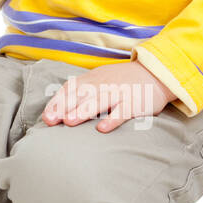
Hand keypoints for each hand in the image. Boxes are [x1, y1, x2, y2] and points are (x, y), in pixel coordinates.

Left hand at [41, 60, 176, 132]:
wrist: (155, 73)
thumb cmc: (121, 81)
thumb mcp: (99, 80)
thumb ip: (81, 91)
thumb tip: (58, 108)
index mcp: (92, 79)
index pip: (71, 89)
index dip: (58, 102)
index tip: (46, 117)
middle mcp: (103, 84)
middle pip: (81, 95)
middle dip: (65, 107)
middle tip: (51, 120)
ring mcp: (119, 92)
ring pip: (99, 101)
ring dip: (83, 111)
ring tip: (69, 121)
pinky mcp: (135, 103)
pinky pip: (122, 111)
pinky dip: (112, 119)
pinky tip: (102, 129)